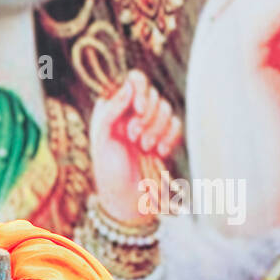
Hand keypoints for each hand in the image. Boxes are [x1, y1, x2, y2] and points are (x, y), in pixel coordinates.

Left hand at [89, 70, 181, 225]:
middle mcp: (132, 111)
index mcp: (114, 106)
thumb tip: (128, 84)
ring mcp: (150, 124)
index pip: (134, 80)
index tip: (139, 108)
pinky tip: (160, 152)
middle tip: (134, 138)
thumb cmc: (108, 169)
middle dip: (147, 117)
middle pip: (153, 93)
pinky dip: (170, 138)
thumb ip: (112, 109)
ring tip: (144, 148)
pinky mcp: (165, 137)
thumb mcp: (102, 138)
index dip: (141, 90)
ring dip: (157, 130)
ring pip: (167, 108)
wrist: (127, 199)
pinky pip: (177, 124)